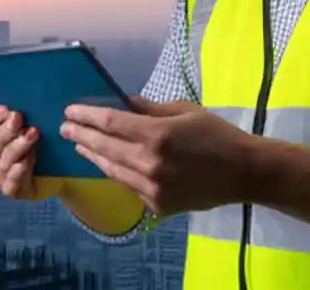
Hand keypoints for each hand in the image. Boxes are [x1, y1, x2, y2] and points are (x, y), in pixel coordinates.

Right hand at [0, 105, 61, 200]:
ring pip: (2, 163)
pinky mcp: (11, 190)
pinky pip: (11, 183)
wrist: (44, 170)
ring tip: (32, 134)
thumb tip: (20, 96)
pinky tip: (27, 159)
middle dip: (4, 131)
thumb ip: (14, 114)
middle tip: (18, 117)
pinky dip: (18, 171)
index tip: (5, 109)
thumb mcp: (21, 125)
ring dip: (16, 147)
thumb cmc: (27, 140)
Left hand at [60, 96, 256, 216]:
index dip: (86, 115)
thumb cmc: (217, 135)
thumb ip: (148, 108)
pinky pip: (128, 186)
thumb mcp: (184, 110)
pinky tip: (107, 164)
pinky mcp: (157, 206)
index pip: (109, 122)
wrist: (245, 173)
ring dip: (93, 156)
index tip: (70, 110)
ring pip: (111, 170)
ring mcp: (151, 188)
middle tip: (64, 128)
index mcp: (156, 134)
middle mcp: (149, 163)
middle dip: (80, 135)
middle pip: (103, 147)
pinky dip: (116, 173)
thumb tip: (120, 102)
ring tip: (80, 146)